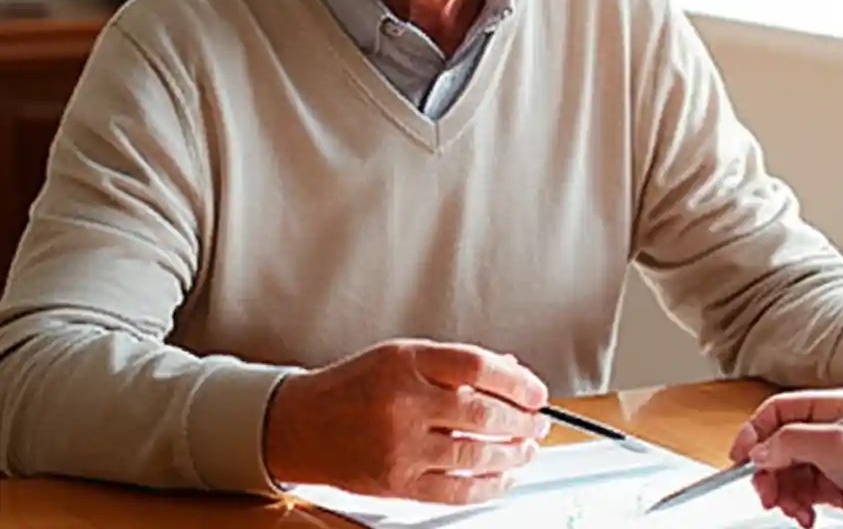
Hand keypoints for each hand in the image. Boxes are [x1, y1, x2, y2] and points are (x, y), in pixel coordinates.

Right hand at [264, 341, 549, 503]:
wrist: (299, 425)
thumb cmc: (354, 386)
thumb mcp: (401, 356)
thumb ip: (454, 363)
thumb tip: (511, 370)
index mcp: (406, 363)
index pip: (478, 367)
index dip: (518, 381)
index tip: (537, 392)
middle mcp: (403, 404)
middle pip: (483, 413)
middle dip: (523, 421)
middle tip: (538, 423)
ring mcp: (399, 447)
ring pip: (475, 455)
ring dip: (513, 454)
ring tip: (527, 449)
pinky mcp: (396, 484)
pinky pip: (455, 491)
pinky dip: (489, 487)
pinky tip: (504, 478)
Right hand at [730, 389, 842, 528]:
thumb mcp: (837, 445)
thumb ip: (792, 441)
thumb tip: (759, 449)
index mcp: (834, 406)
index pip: (779, 409)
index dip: (755, 431)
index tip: (740, 457)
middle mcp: (833, 429)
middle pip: (779, 443)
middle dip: (767, 469)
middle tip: (765, 492)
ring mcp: (835, 459)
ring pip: (788, 471)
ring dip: (781, 492)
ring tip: (788, 507)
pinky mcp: (838, 487)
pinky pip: (802, 493)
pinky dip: (796, 505)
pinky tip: (804, 515)